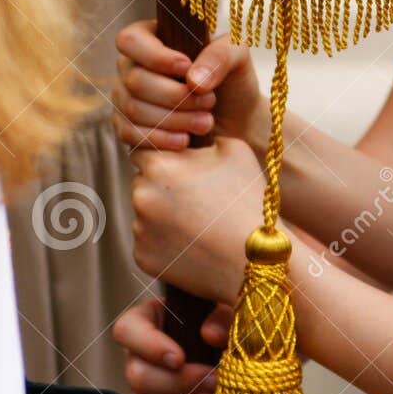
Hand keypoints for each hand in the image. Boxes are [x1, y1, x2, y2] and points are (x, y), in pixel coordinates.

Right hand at [113, 21, 266, 153]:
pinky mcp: (127, 127)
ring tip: (206, 122)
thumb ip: (220, 55)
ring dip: (173, 118)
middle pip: (135, 80)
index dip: (155, 56)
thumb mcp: (237, 58)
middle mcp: (131, 66)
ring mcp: (125, 97)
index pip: (131, 40)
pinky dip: (160, 138)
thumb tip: (192, 80)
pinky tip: (185, 140)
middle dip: (176, 96)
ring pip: (132, 108)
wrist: (235, 122)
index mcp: (152, 37)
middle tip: (209, 102)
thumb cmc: (232, 81)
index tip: (186, 67)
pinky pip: (129, 134)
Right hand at [113, 296, 229, 393]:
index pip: (127, 331)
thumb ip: (221, 315)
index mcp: (147, 320)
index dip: (149, 347)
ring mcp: (143, 388)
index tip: (179, 358)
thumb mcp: (225, 307)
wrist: (227, 346)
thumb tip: (210, 335)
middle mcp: (138, 355)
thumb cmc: (222, 319)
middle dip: (180, 383)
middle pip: (138, 376)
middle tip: (214, 380)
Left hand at [131, 136, 266, 304]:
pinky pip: (148, 240)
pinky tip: (194, 241)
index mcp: (159, 164)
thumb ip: (202, 135)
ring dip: (163, 211)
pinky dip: (165, 239)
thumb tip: (187, 133)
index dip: (165, 153)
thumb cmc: (246, 199)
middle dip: (163, 184)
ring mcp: (138, 230)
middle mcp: (140, 195)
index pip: (145, 147)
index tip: (183, 163)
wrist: (254, 260)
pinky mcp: (142, 258)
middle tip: (196, 194)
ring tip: (199, 220)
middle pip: (143, 180)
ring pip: (145, 211)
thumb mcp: (234, 149)